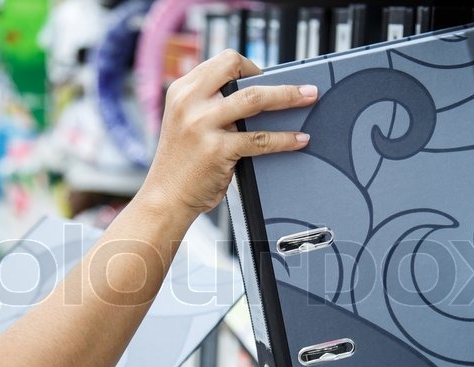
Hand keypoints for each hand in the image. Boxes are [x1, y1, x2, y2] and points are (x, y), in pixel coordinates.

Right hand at [143, 49, 317, 215]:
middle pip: (240, 73)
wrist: (165, 198)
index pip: (222, 61)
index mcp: (182, 91)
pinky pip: (260, 139)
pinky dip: (284, 139)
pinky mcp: (217, 150)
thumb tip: (255, 98)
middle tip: (302, 87)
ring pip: (255, 99)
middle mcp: (189, 103)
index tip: (266, 79)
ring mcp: (202, 125)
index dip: (250, 67)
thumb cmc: (180, 164)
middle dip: (276, 78)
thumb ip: (210, 105)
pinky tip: (298, 139)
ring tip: (308, 99)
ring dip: (288, 97)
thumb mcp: (185, 122)